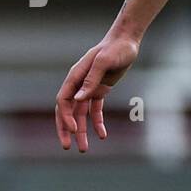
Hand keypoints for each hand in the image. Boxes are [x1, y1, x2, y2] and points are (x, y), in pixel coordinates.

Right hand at [54, 32, 139, 151]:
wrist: (126, 42)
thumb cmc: (115, 49)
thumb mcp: (103, 62)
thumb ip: (91, 80)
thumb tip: (78, 99)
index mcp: (75, 77)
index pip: (63, 101)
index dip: (65, 117)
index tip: (75, 131)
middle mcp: (78, 84)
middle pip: (67, 111)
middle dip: (66, 130)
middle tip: (68, 147)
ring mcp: (88, 88)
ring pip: (80, 114)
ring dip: (81, 131)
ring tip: (84, 149)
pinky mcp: (99, 90)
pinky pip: (95, 110)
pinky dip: (97, 123)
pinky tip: (102, 135)